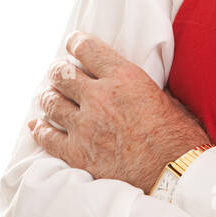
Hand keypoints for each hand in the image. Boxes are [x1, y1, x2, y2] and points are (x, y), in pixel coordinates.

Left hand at [29, 31, 210, 192]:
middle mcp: (99, 97)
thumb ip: (137, 87)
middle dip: (58, 71)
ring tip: (49, 96)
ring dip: (48, 97)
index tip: (72, 43)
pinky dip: (40, 129)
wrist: (174, 173)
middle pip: (62, 74)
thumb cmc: (177, 136)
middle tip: (58, 73)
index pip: (87, 48)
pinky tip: (38, 125)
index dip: (75, 43)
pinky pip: (47, 137)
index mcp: (123, 77)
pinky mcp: (77, 154)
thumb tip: (129, 85)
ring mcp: (85, 126)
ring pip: (51, 103)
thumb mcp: (163, 96)